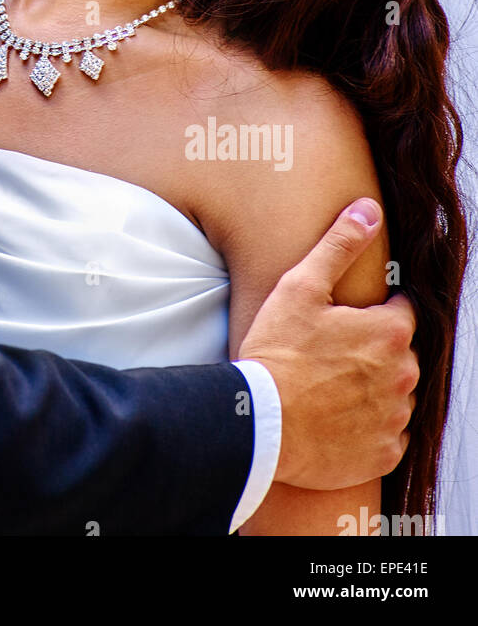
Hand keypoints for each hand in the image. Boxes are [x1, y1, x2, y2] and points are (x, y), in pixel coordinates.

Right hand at [238, 197, 418, 489]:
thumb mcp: (301, 287)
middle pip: (400, 353)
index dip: (374, 309)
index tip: (346, 317)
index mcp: (390, 333)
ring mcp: (395, 418)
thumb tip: (368, 210)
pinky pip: (388, 434)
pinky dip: (369, 425)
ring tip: (329, 384)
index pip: (403, 310)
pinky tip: (336, 416)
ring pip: (395, 393)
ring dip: (373, 386)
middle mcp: (403, 377)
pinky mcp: (384, 453)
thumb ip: (339, 245)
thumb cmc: (277, 354)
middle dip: (374, 349)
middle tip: (331, 350)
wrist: (261, 423)